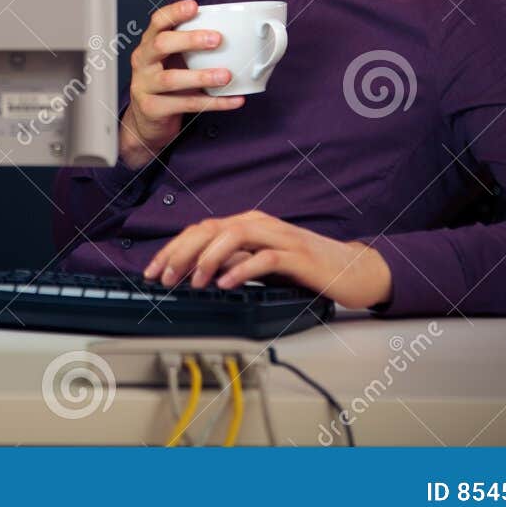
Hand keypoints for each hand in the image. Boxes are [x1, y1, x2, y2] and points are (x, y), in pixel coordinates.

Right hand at [119, 0, 242, 169]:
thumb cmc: (165, 85)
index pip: (157, 22)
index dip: (174, 12)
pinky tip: (234, 99)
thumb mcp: (172, 62)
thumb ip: (191, 48)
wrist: (147, 121)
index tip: (194, 6)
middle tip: (216, 39)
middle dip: (189, 40)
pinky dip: (214, 102)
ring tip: (226, 76)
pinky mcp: (153, 109)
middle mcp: (143, 62)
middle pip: (160, 45)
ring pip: (171, 79)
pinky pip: (186, 105)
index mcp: (149, 45)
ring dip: (201, 76)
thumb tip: (235, 34)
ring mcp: (145, 86)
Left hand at [141, 210, 393, 309]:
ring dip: (207, 258)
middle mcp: (260, 224)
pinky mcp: (298, 255)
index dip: (172, 248)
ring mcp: (279, 237)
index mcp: (248, 224)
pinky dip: (242, 269)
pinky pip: (265, 258)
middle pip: (210, 228)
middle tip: (164, 277)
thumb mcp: (260, 263)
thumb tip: (195, 272)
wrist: (352, 269)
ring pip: (233, 235)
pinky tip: (227, 283)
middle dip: (181, 252)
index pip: (200, 229)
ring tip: (193, 281)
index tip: (153, 270)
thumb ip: (233, 261)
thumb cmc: (306, 267)